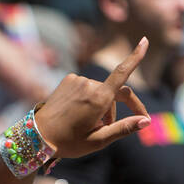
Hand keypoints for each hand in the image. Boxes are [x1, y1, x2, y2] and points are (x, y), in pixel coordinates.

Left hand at [32, 38, 150, 157]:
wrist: (37, 137)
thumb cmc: (68, 142)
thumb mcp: (98, 140)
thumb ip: (124, 128)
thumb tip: (147, 121)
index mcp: (98, 98)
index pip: (122, 73)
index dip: (136, 56)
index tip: (145, 41)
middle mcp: (88, 84)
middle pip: (116, 91)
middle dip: (122, 108)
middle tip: (116, 127)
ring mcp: (77, 80)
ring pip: (101, 91)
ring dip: (103, 107)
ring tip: (92, 126)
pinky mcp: (68, 79)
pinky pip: (87, 88)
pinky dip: (90, 100)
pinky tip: (80, 115)